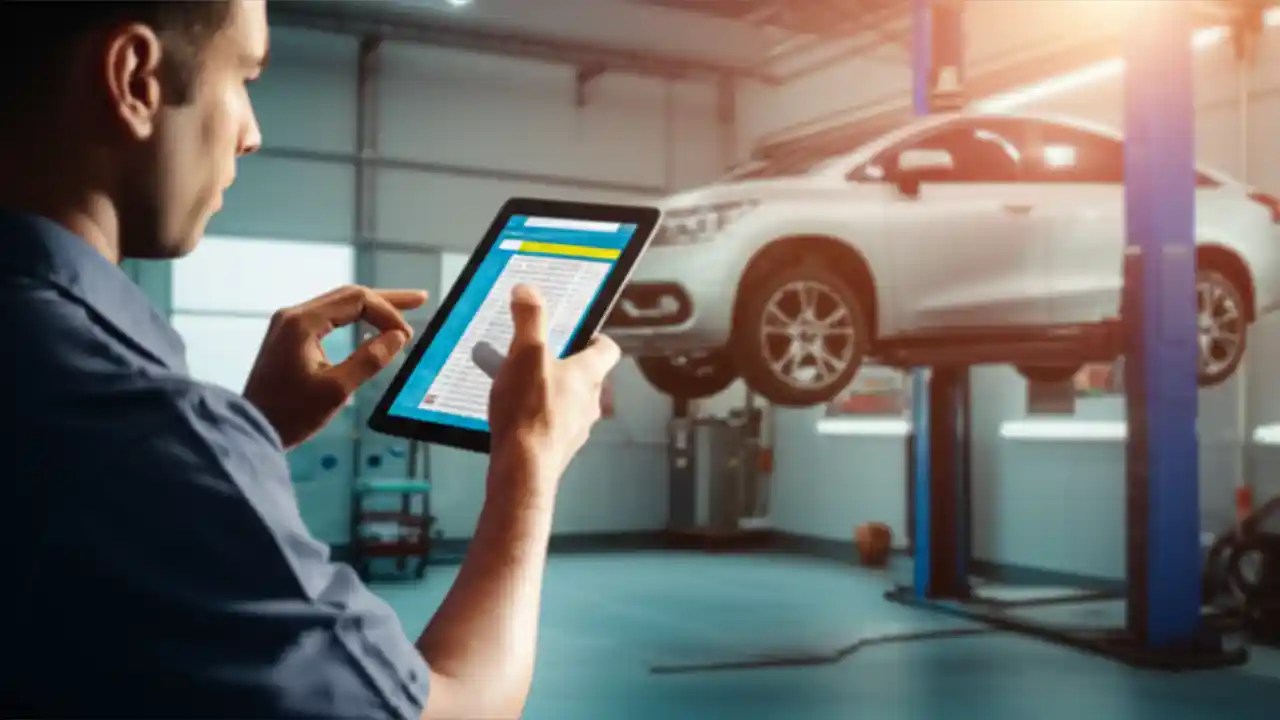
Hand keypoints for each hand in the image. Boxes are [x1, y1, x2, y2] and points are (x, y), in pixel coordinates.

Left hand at [243, 285, 427, 448]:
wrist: (250, 428)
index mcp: (303, 322)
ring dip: (371, 307)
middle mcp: (294, 315)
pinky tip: (371, 325)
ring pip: (339, 304)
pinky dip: (354, 318)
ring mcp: (289, 324)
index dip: (387, 313)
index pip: (356, 301)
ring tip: (403, 308)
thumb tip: (399, 337)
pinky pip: (328, 317)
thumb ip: (369, 360)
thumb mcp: (336, 389)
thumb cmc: (292, 413)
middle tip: (419, 300)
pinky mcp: (289, 337)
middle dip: (385, 300)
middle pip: (348, 295)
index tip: (406, 336)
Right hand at [487, 284, 620, 493]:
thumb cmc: (529, 410)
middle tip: (536, 356)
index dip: (596, 338)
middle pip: (586, 376)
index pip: (607, 350)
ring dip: (549, 391)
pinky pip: (552, 425)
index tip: (580, 333)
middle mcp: (590, 402)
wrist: (523, 469)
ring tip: (518, 386)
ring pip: (569, 402)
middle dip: (564, 365)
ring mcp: (576, 428)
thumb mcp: (526, 353)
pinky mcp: (558, 448)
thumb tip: (528, 289)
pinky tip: (513, 416)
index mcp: (589, 374)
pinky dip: (538, 416)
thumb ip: (529, 319)